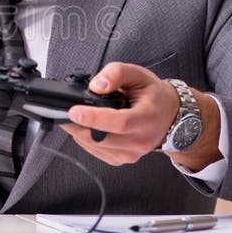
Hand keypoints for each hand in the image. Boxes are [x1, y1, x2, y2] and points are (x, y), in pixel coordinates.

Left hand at [59, 62, 221, 170]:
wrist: (169, 116)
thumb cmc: (153, 95)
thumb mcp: (138, 74)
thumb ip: (116, 73)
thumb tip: (96, 85)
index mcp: (148, 117)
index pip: (119, 122)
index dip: (94, 118)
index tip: (74, 111)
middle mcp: (141, 140)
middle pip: (102, 138)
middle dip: (77, 125)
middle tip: (62, 111)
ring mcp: (132, 153)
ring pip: (95, 147)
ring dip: (78, 131)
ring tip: (74, 116)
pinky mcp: (122, 159)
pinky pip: (96, 152)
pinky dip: (85, 139)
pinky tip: (85, 126)